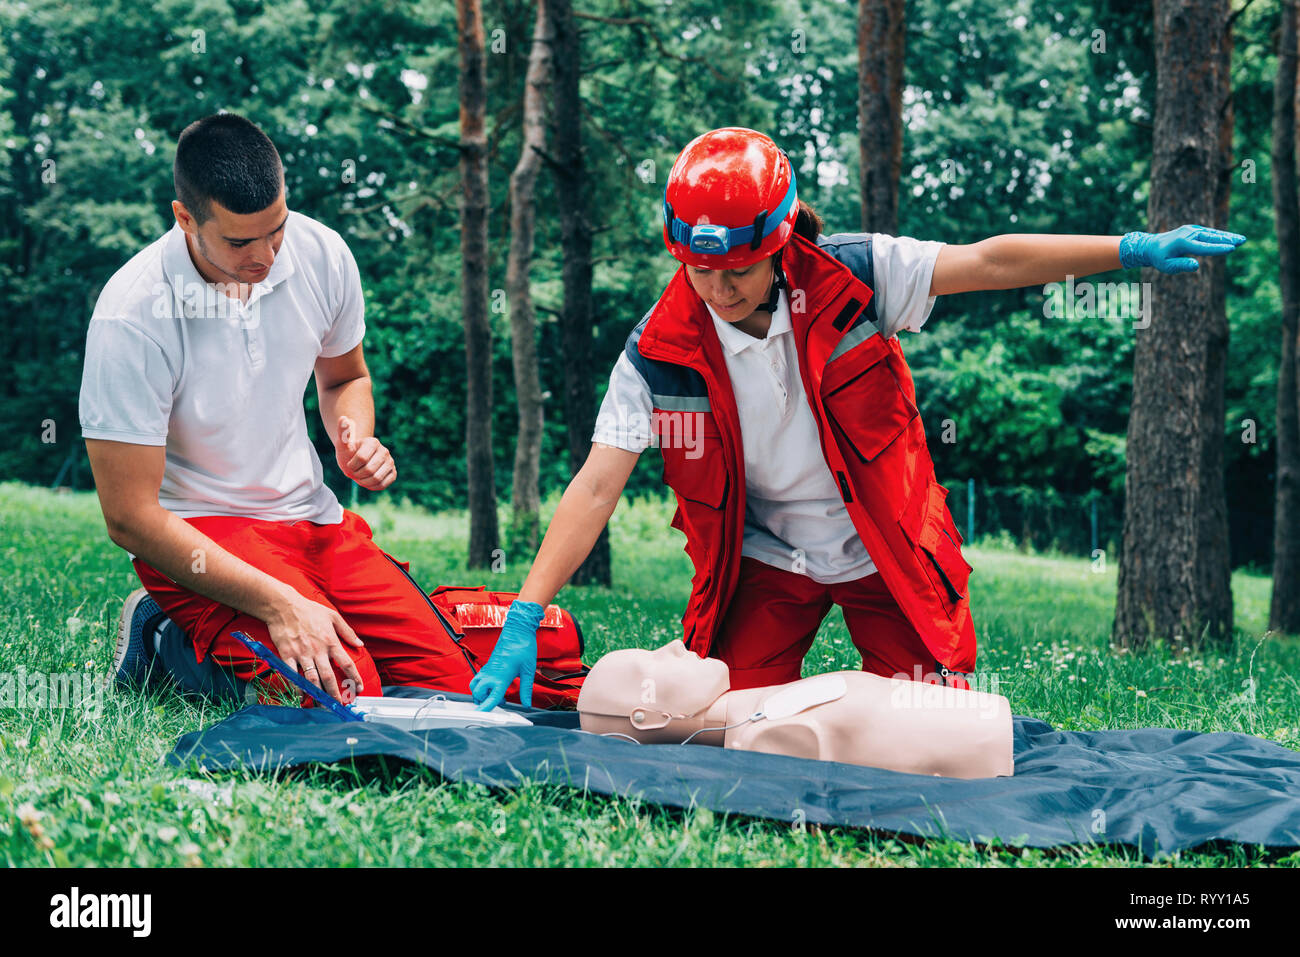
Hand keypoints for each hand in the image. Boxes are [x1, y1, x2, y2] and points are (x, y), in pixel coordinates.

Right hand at [265, 589, 365, 703]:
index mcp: (331, 641)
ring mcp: (301, 654)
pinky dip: (296, 687)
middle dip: (335, 693)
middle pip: (329, 677)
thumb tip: (360, 643)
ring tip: (322, 705)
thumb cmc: (309, 610)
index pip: (346, 663)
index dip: (354, 677)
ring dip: (317, 694)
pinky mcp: (287, 655)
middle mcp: (318, 650)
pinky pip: (292, 675)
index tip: (359, 688)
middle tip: (340, 704)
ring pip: (311, 679)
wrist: (283, 606)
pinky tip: (301, 696)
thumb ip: (347, 632)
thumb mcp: (333, 616)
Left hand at [335, 415, 395, 490]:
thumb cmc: (349, 453)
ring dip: (364, 482)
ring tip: (360, 477)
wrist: (357, 461)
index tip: (349, 464)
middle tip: (354, 472)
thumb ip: (342, 431)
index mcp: (373, 442)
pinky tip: (368, 481)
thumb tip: (343, 418)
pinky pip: (383, 484)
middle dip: (358, 474)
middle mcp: (385, 451)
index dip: (352, 465)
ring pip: (377, 478)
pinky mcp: (393, 473)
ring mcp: (390, 462)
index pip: (361, 458)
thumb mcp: (342, 444)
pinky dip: (373, 486)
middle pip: (369, 470)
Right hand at [469, 600, 543, 710]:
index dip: (486, 707)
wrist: (517, 629)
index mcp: (502, 676)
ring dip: (479, 694)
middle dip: (482, 702)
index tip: (481, 715)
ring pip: (474, 686)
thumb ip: (527, 689)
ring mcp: (488, 668)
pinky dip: (481, 686)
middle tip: (496, 706)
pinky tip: (493, 686)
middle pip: (478, 693)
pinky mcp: (488, 665)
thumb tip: (526, 704)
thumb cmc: (523, 647)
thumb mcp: (529, 670)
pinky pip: (478, 678)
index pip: (492, 696)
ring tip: (493, 696)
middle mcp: (491, 673)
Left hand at [1119, 225, 1244, 273]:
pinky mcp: (1193, 230)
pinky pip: (1209, 233)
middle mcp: (1188, 233)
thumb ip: (1181, 266)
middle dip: (1227, 239)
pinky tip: (1230, 238)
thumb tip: (1196, 265)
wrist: (1151, 246)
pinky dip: (1220, 235)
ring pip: (1212, 233)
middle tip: (1242, 241)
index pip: (1203, 247)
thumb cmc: (1159, 258)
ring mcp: (1191, 230)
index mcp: (1182, 242)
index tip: (1231, 249)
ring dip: (1227, 236)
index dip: (1218, 249)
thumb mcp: (1166, 266)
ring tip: (1241, 240)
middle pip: (1211, 237)